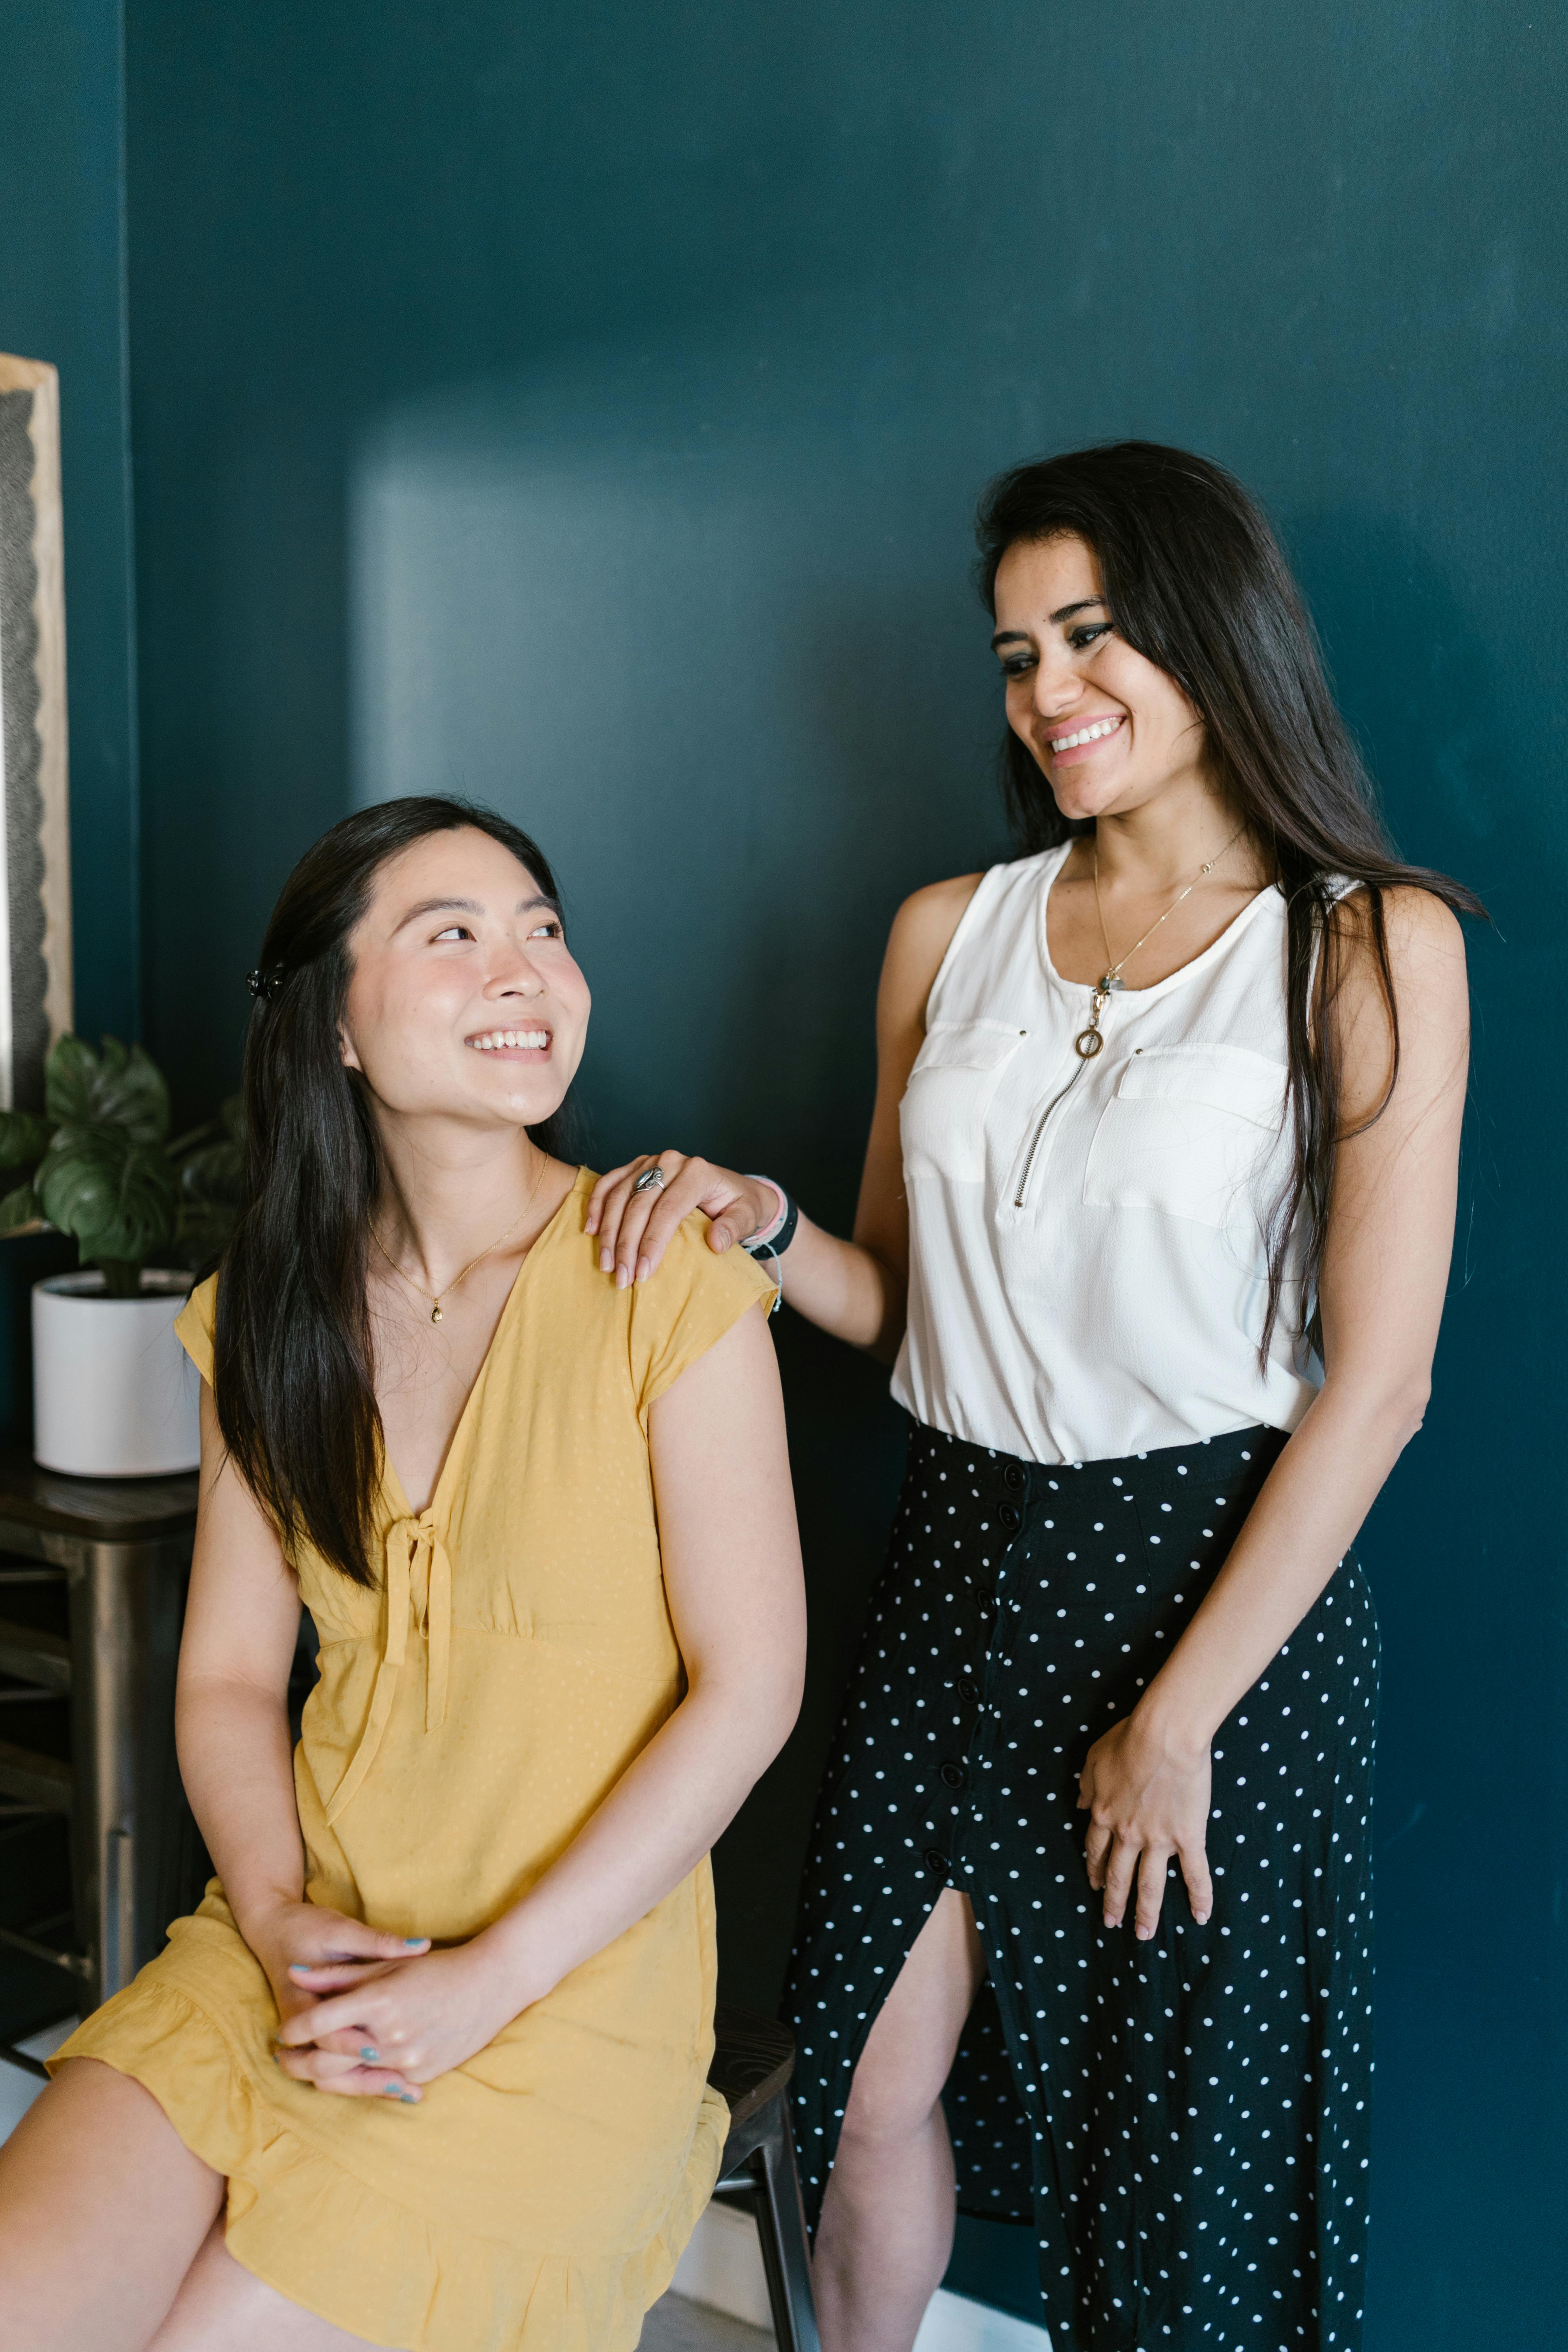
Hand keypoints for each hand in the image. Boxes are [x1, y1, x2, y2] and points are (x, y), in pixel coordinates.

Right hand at [245, 1897, 431, 2101]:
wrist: (273, 1932)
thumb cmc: (308, 1928)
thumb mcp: (340, 1931)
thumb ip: (376, 1943)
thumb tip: (422, 1946)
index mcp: (301, 2000)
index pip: (325, 2033)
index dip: (350, 2044)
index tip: (380, 2049)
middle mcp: (302, 2024)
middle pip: (327, 2067)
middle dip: (364, 2078)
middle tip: (403, 2084)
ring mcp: (308, 2036)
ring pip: (333, 2075)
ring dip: (368, 2084)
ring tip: (410, 2090)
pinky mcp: (318, 2038)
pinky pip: (337, 2067)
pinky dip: (364, 2076)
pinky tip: (401, 2083)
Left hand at [274, 1934, 532, 2092]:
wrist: (489, 1984)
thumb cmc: (435, 1967)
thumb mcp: (385, 1965)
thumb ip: (337, 1974)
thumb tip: (293, 1972)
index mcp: (378, 2001)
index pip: (317, 2024)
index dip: (293, 2030)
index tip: (282, 2033)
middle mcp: (389, 2035)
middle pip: (324, 2062)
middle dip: (297, 2061)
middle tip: (283, 2057)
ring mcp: (406, 2059)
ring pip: (347, 2079)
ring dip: (322, 2073)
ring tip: (308, 2065)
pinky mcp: (421, 2075)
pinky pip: (378, 2084)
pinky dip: (358, 2079)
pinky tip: (347, 2071)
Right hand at [585, 1153, 777, 1287]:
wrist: (734, 1188)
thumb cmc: (739, 1206)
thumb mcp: (747, 1216)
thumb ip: (734, 1228)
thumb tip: (716, 1242)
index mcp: (697, 1172)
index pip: (668, 1210)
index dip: (652, 1242)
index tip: (643, 1273)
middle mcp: (671, 1162)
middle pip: (639, 1205)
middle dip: (627, 1244)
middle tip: (621, 1277)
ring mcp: (650, 1161)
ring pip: (620, 1195)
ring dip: (608, 1232)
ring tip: (606, 1264)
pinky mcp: (636, 1166)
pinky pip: (609, 1183)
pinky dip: (596, 1205)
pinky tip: (590, 1231)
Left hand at [1077, 1712, 1213, 1938]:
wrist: (1163, 1736)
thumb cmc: (1130, 1739)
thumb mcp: (1094, 1758)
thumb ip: (1087, 1785)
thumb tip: (1080, 1805)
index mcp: (1104, 1813)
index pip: (1095, 1849)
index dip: (1093, 1868)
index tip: (1093, 1884)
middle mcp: (1127, 1833)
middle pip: (1118, 1874)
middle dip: (1113, 1901)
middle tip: (1111, 1922)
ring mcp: (1157, 1839)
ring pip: (1149, 1885)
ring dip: (1146, 1912)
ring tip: (1143, 1935)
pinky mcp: (1187, 1837)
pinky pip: (1195, 1873)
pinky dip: (1200, 1897)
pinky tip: (1203, 1917)